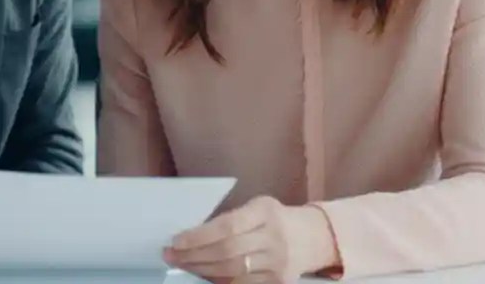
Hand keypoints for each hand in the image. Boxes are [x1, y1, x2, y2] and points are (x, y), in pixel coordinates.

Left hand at [163, 196, 338, 282]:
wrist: (313, 237)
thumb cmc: (274, 219)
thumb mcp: (257, 208)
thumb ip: (230, 220)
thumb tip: (191, 237)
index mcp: (265, 211)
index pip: (226, 227)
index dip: (198, 237)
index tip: (175, 241)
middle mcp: (274, 237)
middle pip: (226, 251)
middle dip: (193, 256)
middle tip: (171, 256)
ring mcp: (278, 262)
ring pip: (232, 271)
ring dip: (201, 270)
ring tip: (182, 265)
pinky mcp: (279, 281)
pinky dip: (219, 281)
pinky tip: (204, 276)